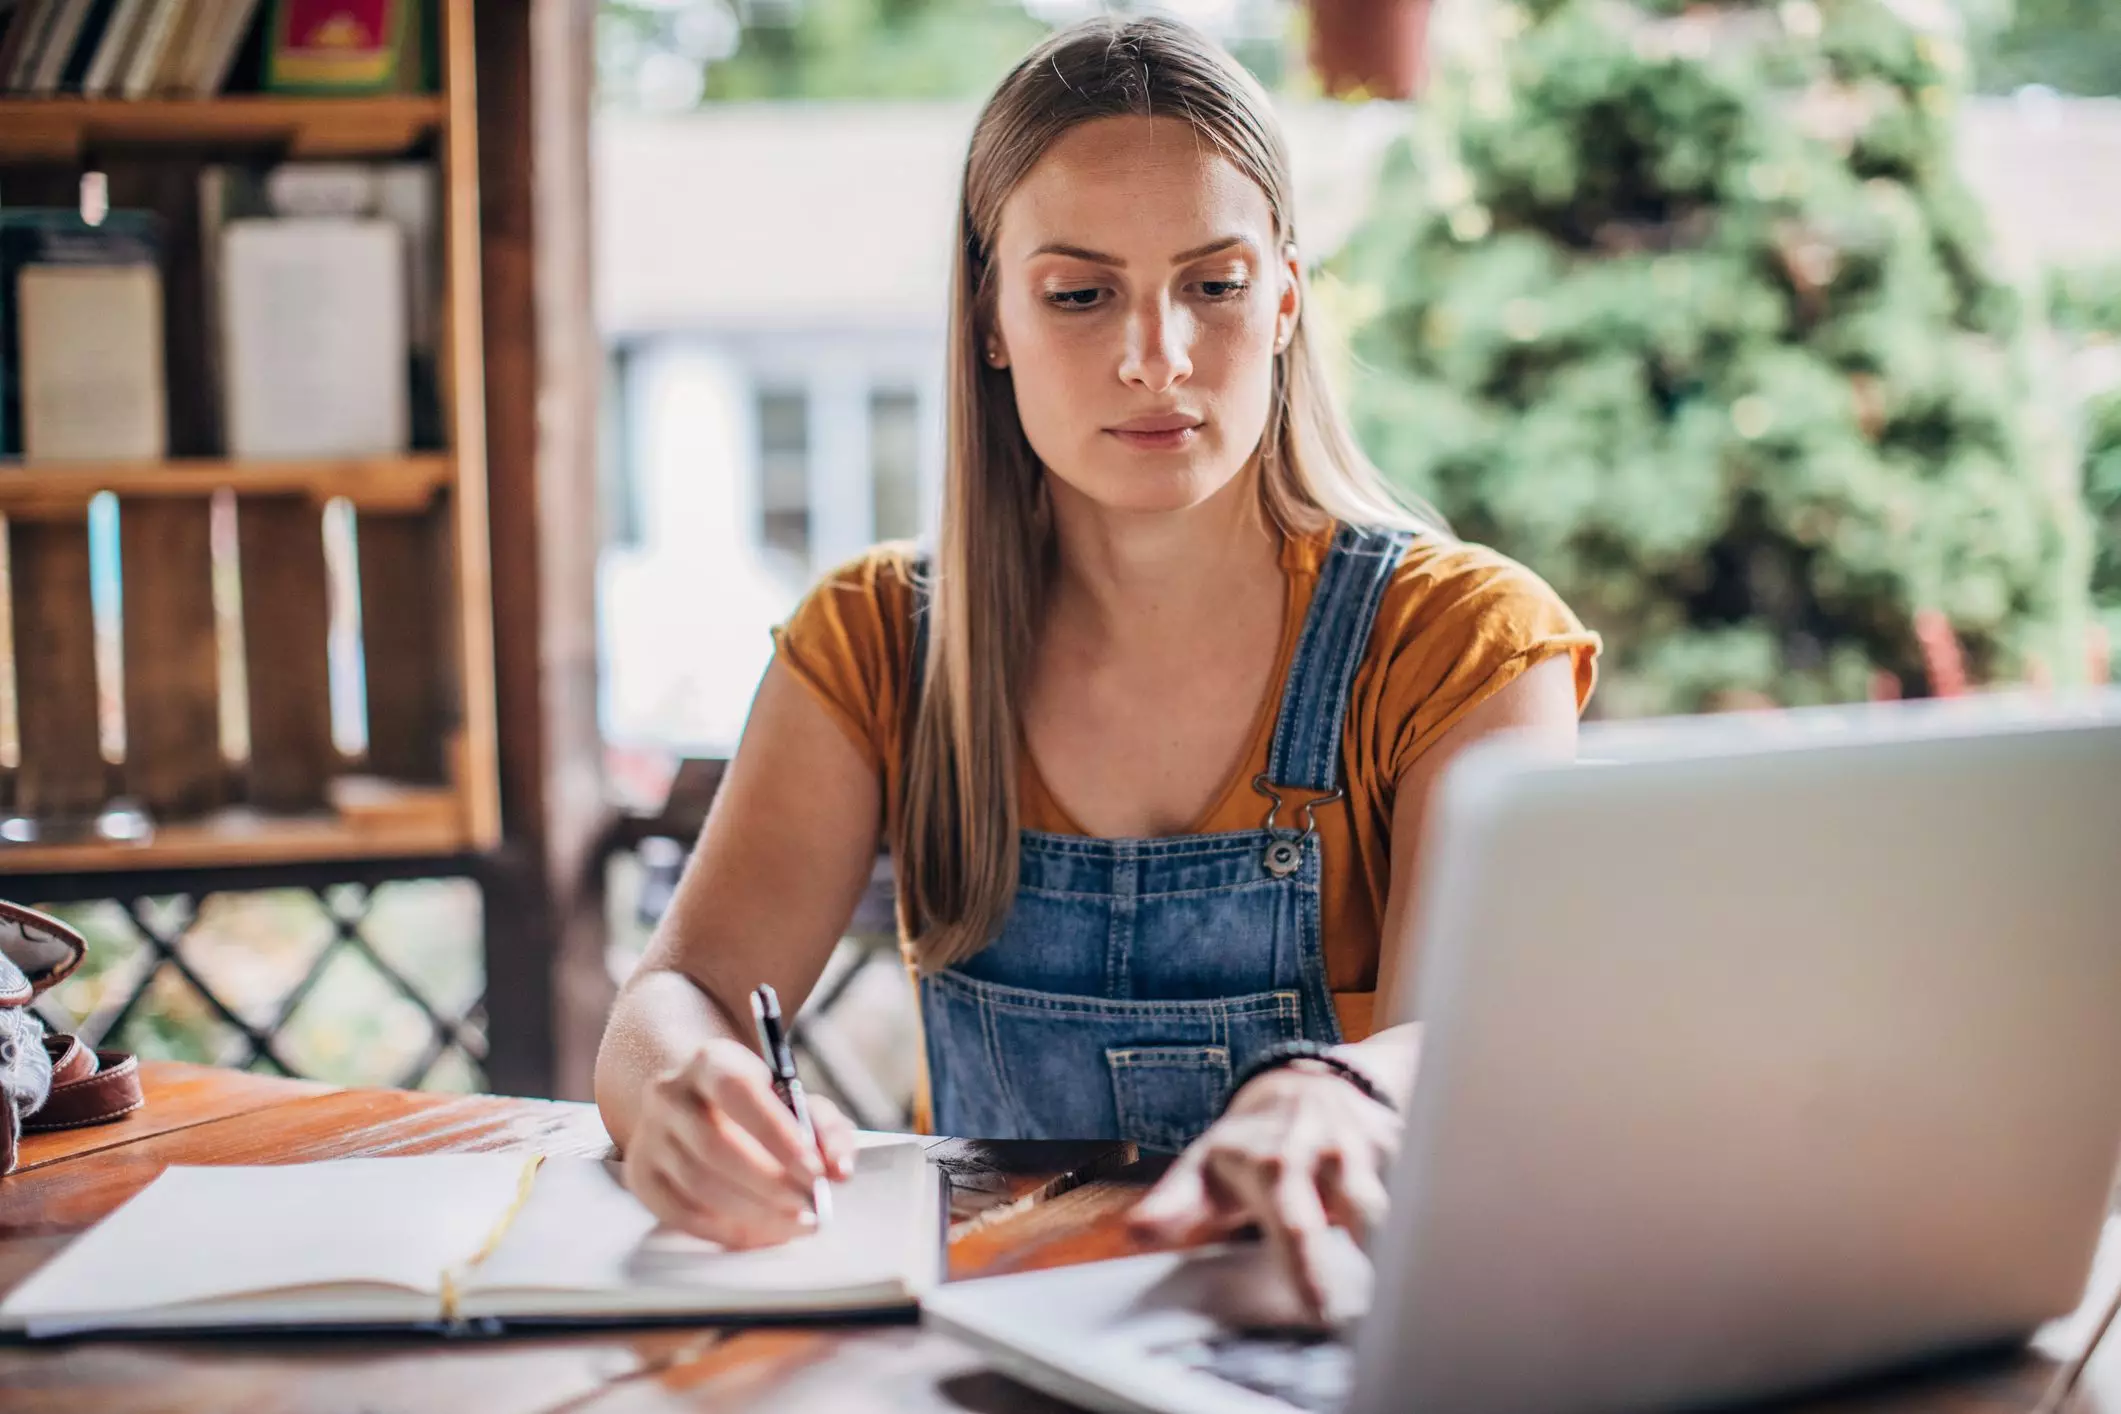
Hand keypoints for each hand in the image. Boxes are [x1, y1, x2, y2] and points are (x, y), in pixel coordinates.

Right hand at [620, 1037, 857, 1247]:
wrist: (698, 1106)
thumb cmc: (759, 1106)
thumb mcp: (796, 1101)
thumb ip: (826, 1129)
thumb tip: (839, 1170)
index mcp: (710, 1062)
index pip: (739, 1092)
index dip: (778, 1134)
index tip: (816, 1172)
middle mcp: (669, 1093)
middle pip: (716, 1145)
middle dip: (769, 1182)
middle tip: (810, 1207)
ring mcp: (649, 1137)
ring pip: (699, 1184)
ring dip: (754, 1212)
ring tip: (796, 1223)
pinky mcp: (641, 1176)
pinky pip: (681, 1214)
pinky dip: (725, 1230)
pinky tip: (762, 1233)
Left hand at [1126, 1062, 1400, 1324]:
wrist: (1305, 1083)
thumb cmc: (1249, 1142)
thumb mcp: (1203, 1168)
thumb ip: (1174, 1206)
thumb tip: (1137, 1232)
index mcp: (1276, 1165)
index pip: (1297, 1226)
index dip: (1311, 1269)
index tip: (1320, 1311)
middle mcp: (1328, 1153)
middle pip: (1366, 1213)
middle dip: (1376, 1257)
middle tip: (1374, 1308)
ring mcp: (1370, 1148)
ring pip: (1402, 1201)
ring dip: (1402, 1240)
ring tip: (1403, 1285)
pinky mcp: (1404, 1145)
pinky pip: (1424, 1185)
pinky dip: (1425, 1215)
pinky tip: (1421, 1246)